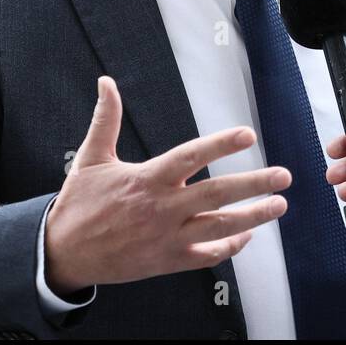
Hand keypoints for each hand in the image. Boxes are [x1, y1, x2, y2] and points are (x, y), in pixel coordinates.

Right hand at [44, 76, 290, 294]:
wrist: (62, 253)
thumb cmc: (79, 204)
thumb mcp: (91, 158)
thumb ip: (106, 119)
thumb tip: (106, 83)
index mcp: (147, 179)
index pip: (191, 157)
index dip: (220, 145)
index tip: (248, 135)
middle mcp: (162, 208)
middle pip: (217, 194)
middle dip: (254, 184)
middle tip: (283, 176)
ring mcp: (167, 237)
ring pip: (219, 227)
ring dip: (253, 216)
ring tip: (279, 205)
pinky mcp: (168, 260)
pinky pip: (206, 255)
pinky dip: (229, 246)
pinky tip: (247, 235)